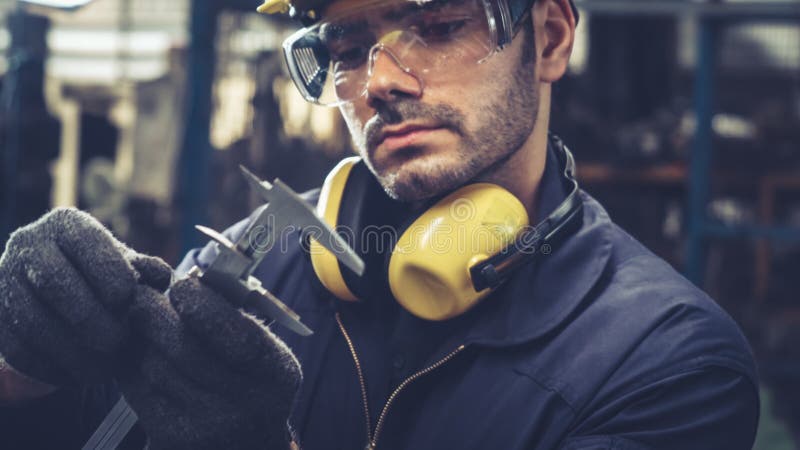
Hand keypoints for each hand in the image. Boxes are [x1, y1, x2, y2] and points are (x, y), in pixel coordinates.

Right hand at [0, 208, 163, 385]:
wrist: (60, 298)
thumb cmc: (105, 278)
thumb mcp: (127, 268)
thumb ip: (146, 271)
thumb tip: (162, 278)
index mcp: (67, 224)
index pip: (85, 241)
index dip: (108, 271)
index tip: (127, 299)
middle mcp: (29, 244)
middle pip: (54, 282)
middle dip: (91, 317)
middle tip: (118, 342)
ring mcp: (5, 279)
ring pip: (32, 320)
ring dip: (71, 351)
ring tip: (103, 368)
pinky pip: (18, 348)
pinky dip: (50, 367)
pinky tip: (78, 376)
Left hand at [119, 263, 301, 449]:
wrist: (245, 442)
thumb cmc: (250, 379)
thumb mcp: (262, 348)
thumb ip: (233, 315)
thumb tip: (189, 278)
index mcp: (276, 375)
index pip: (239, 338)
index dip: (205, 307)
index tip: (182, 285)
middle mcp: (245, 407)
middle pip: (186, 351)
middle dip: (157, 314)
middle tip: (142, 294)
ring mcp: (207, 428)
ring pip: (156, 367)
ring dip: (142, 339)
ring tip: (142, 320)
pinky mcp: (170, 439)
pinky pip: (137, 390)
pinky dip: (132, 364)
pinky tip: (138, 350)